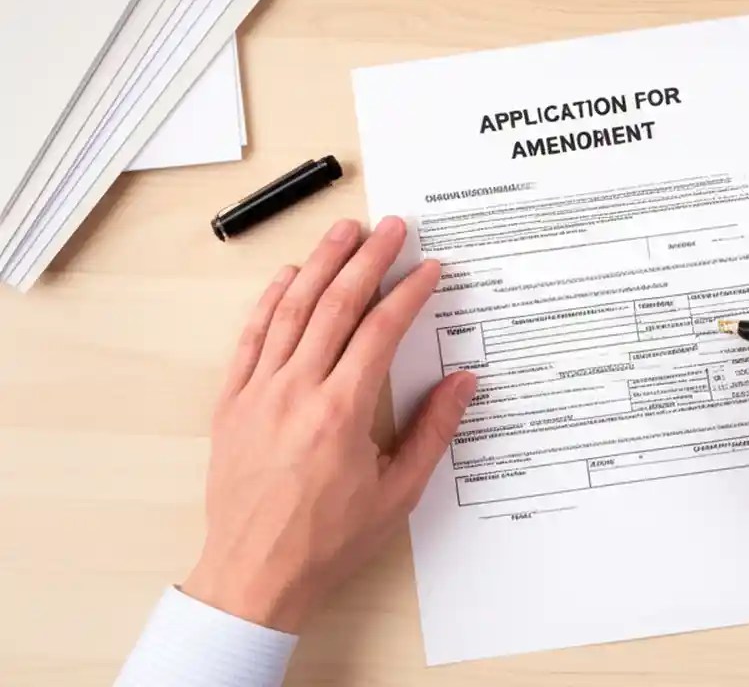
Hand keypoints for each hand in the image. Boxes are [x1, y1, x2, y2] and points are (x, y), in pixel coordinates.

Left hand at [183, 217, 475, 631]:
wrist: (256, 574)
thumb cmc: (328, 540)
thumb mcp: (397, 492)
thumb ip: (433, 431)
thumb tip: (464, 383)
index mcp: (342, 412)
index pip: (380, 331)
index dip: (408, 293)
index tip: (428, 269)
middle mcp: (296, 391)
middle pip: (335, 305)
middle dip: (368, 260)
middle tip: (391, 227)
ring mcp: (258, 393)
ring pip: (290, 311)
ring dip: (319, 264)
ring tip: (343, 231)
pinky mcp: (231, 404)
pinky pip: (249, 339)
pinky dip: (268, 302)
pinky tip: (285, 277)